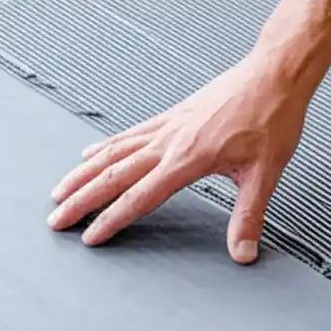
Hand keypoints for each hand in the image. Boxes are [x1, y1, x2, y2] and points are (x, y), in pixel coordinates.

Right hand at [48, 51, 311, 263]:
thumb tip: (243, 254)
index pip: (140, 197)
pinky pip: (129, 134)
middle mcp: (169, 142)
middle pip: (114, 174)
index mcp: (188, 159)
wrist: (273, 77)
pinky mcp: (172, 116)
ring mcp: (167, 126)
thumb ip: (249, 216)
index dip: (112, 219)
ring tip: (60, 191)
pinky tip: (91, 153)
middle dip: (82, 199)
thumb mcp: (265, 174)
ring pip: (113, 152)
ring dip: (84, 173)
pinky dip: (105, 146)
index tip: (90, 238)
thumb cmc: (272, 120)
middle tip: (56, 219)